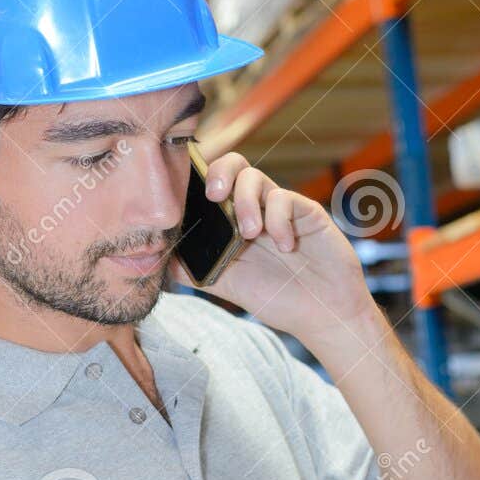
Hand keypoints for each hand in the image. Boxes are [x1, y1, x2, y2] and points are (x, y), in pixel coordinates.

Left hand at [170, 151, 374, 350]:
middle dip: (219, 172)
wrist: (322, 315)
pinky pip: (285, 198)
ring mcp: (281, 208)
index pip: (213, 184)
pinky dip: (279, 220)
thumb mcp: (227, 285)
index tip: (188, 197)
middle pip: (234, 165)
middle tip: (215, 198)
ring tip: (251, 234)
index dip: (198, 179)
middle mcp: (257, 208)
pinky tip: (285, 246)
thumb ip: (195, 270)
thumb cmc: (278, 298)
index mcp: (234, 220)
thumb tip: (157, 258)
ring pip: (256, 177)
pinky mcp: (307, 212)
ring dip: (247, 202)